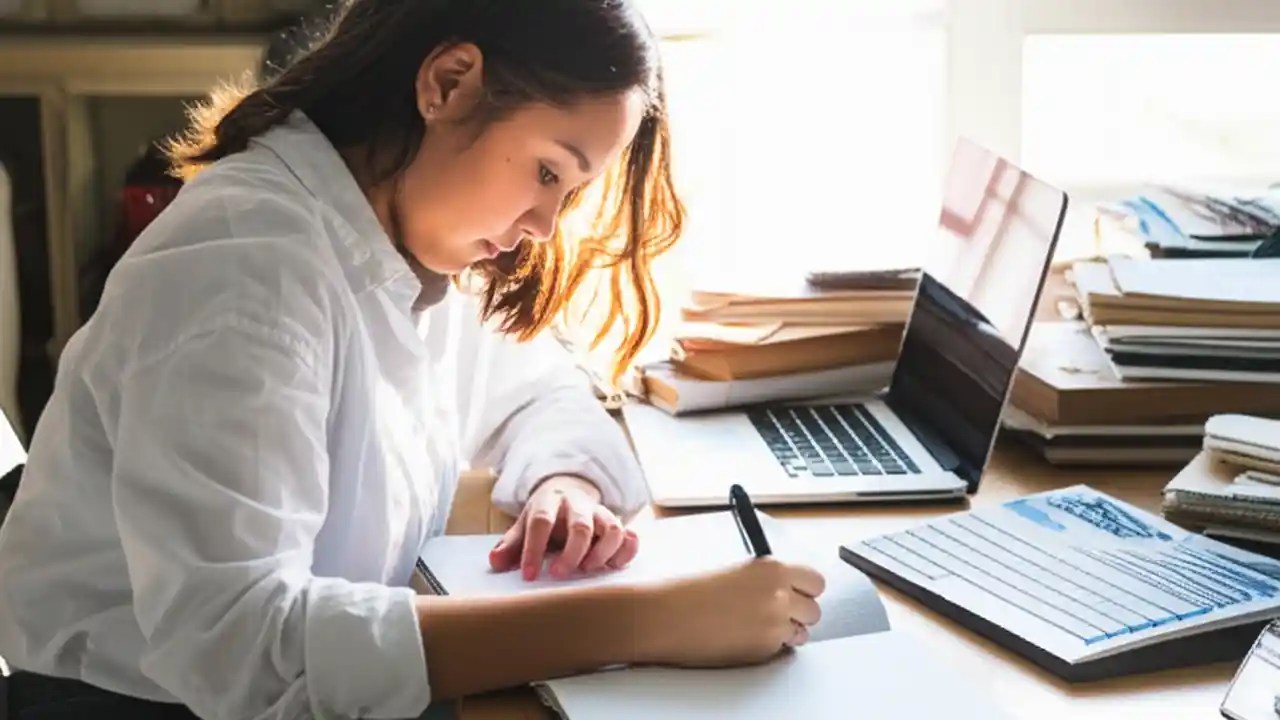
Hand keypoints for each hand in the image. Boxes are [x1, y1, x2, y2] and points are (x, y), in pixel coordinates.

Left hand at [488, 475, 638, 580]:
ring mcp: (600, 513)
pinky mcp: (617, 524)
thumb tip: (495, 562)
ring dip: (602, 553)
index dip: (534, 550)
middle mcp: (578, 505)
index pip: (541, 522)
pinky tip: (613, 567)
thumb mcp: (523, 524)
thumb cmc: (545, 516)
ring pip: (612, 528)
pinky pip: (630, 536)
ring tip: (588, 570)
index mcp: (550, 503)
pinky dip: (626, 552)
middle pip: (581, 525)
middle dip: (572, 553)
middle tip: (558, 573)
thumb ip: (511, 544)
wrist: (568, 490)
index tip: (529, 575)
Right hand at [639, 558, 824, 666]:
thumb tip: (787, 588)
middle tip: (778, 612)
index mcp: (773, 569)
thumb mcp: (738, 571)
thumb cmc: (692, 591)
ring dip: (787, 631)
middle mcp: (779, 596)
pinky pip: (780, 648)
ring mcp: (774, 625)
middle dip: (799, 613)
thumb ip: (768, 579)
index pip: (816, 581)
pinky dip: (769, 646)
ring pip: (802, 632)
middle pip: (814, 610)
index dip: (805, 589)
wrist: (668, 616)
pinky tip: (745, 637)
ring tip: (758, 626)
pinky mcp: (764, 649)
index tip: (797, 592)